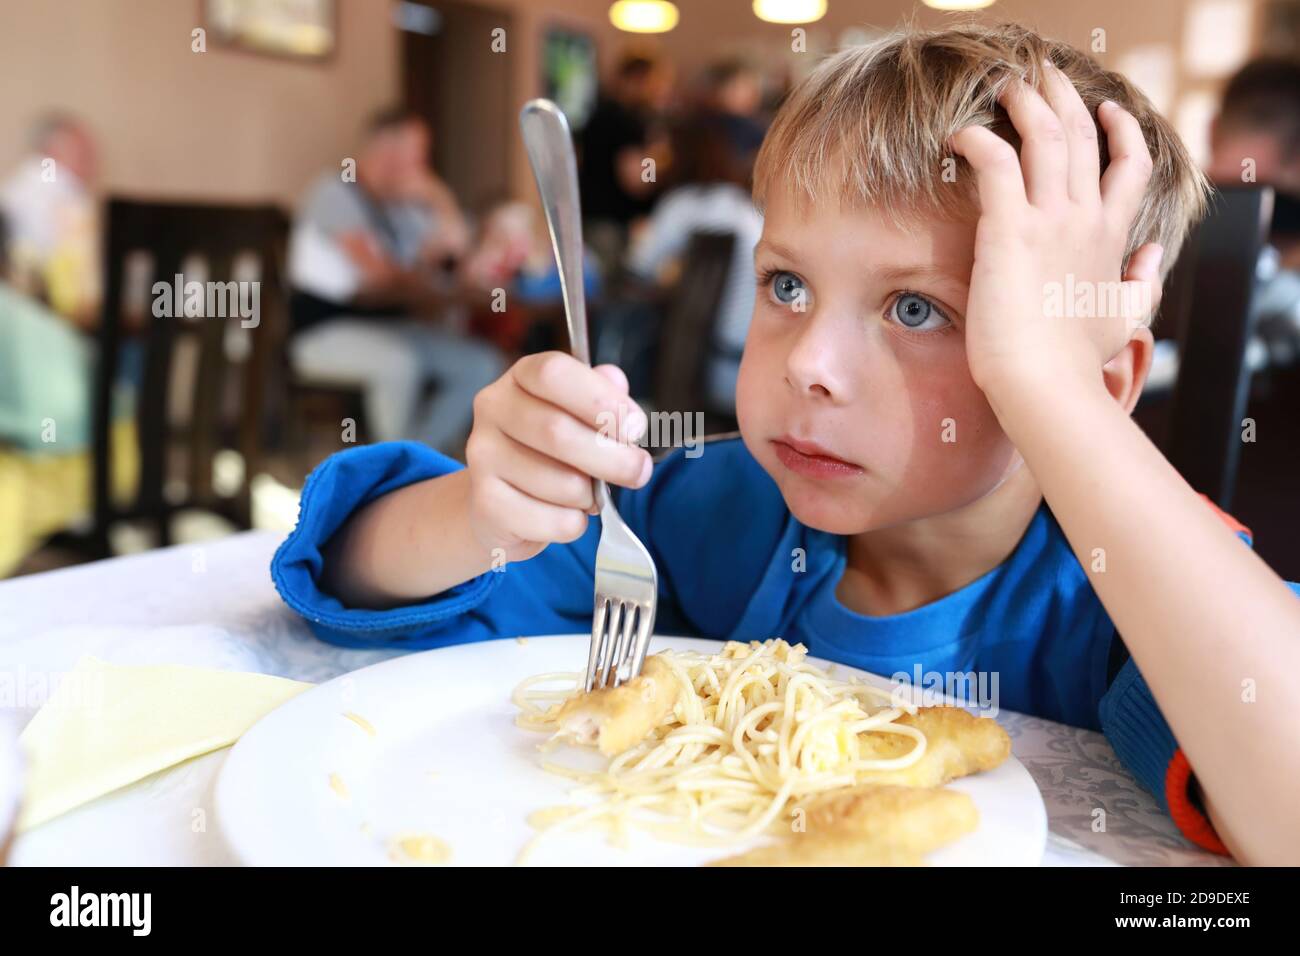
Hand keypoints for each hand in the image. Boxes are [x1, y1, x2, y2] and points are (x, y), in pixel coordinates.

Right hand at [465, 352, 652, 561]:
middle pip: (557, 430)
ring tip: (588, 495)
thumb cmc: (551, 454)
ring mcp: (483, 456)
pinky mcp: (486, 504)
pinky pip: (551, 520)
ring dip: (591, 496)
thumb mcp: (579, 417)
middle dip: (613, 458)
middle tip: (638, 472)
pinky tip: (566, 515)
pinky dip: (574, 523)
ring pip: (561, 482)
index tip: (635, 428)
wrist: (502, 507)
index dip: (601, 400)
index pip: (554, 373)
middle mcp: (493, 409)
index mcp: (521, 378)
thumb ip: (602, 397)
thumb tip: (616, 381)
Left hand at [950, 61, 1164, 401]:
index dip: (1121, 130)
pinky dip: (978, 139)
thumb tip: (1153, 254)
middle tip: (1043, 77)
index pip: (1130, 164)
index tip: (1107, 110)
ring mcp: (1049, 221)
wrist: (1047, 385)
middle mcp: (1084, 218)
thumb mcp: (1124, 318)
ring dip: (1025, 101)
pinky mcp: (1009, 230)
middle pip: (1083, 134)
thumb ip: (1141, 281)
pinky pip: (997, 161)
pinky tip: (959, 136)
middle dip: (1064, 96)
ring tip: (1006, 87)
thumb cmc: (1077, 363)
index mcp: (1112, 236)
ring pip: (1045, 133)